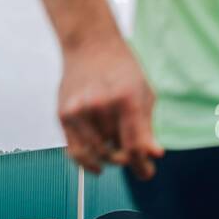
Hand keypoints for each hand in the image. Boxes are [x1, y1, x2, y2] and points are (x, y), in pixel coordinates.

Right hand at [58, 36, 162, 179]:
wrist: (90, 45)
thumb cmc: (121, 69)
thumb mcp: (143, 93)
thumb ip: (146, 127)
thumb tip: (154, 155)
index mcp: (126, 99)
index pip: (134, 146)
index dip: (142, 165)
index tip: (147, 173)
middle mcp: (100, 106)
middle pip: (116, 152)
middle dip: (127, 159)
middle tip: (134, 157)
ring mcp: (79, 111)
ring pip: (96, 154)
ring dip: (109, 158)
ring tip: (116, 148)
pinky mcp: (64, 116)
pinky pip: (75, 151)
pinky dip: (87, 163)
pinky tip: (98, 165)